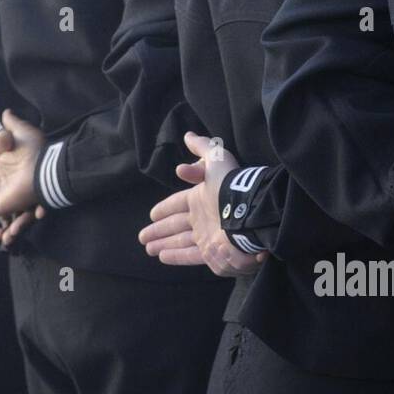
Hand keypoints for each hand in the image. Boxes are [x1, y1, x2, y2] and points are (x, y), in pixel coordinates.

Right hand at [141, 132, 263, 276]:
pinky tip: (162, 257)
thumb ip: (203, 147)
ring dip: (164, 244)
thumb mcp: (216, 160)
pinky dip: (176, 257)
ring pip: (180, 242)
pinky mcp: (212, 254)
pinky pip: (189, 256)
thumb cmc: (231, 187)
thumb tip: (188, 135)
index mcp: (201, 199)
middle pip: (175, 225)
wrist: (250, 214)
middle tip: (142, 237)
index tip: (152, 214)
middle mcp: (203, 220)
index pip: (176, 204)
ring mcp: (207, 238)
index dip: (164, 209)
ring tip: (148, 249)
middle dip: (159, 230)